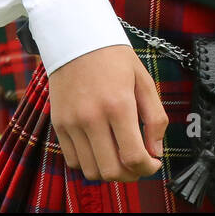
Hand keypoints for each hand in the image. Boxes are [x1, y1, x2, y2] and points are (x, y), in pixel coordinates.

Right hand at [49, 44, 167, 182]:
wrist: (78, 40)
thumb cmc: (115, 59)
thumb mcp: (144, 81)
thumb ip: (155, 117)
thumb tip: (156, 150)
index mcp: (118, 104)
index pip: (132, 155)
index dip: (147, 168)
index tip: (154, 164)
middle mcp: (92, 117)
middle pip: (111, 170)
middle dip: (131, 175)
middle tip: (140, 165)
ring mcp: (72, 123)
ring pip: (91, 170)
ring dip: (110, 172)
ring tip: (122, 158)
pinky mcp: (59, 125)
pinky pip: (74, 160)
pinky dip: (90, 163)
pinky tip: (102, 149)